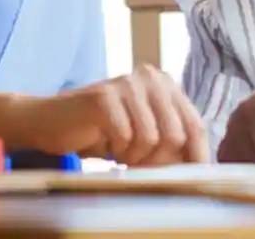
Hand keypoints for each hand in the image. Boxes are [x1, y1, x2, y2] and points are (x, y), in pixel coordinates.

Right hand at [15, 64, 209, 165]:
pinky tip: (103, 141)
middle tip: (135, 161)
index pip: (195, 124)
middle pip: (177, 134)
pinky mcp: (105, 95)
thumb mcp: (144, 137)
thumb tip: (203, 168)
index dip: (196, 156)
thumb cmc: (103, 132)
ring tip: (117, 148)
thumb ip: (173, 144)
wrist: (51, 122)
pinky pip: (126, 136)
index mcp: (166, 84)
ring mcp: (127, 83)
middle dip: (158, 159)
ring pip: (152, 138)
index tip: (195, 178)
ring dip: (133, 155)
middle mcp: (151, 77)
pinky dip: (115, 149)